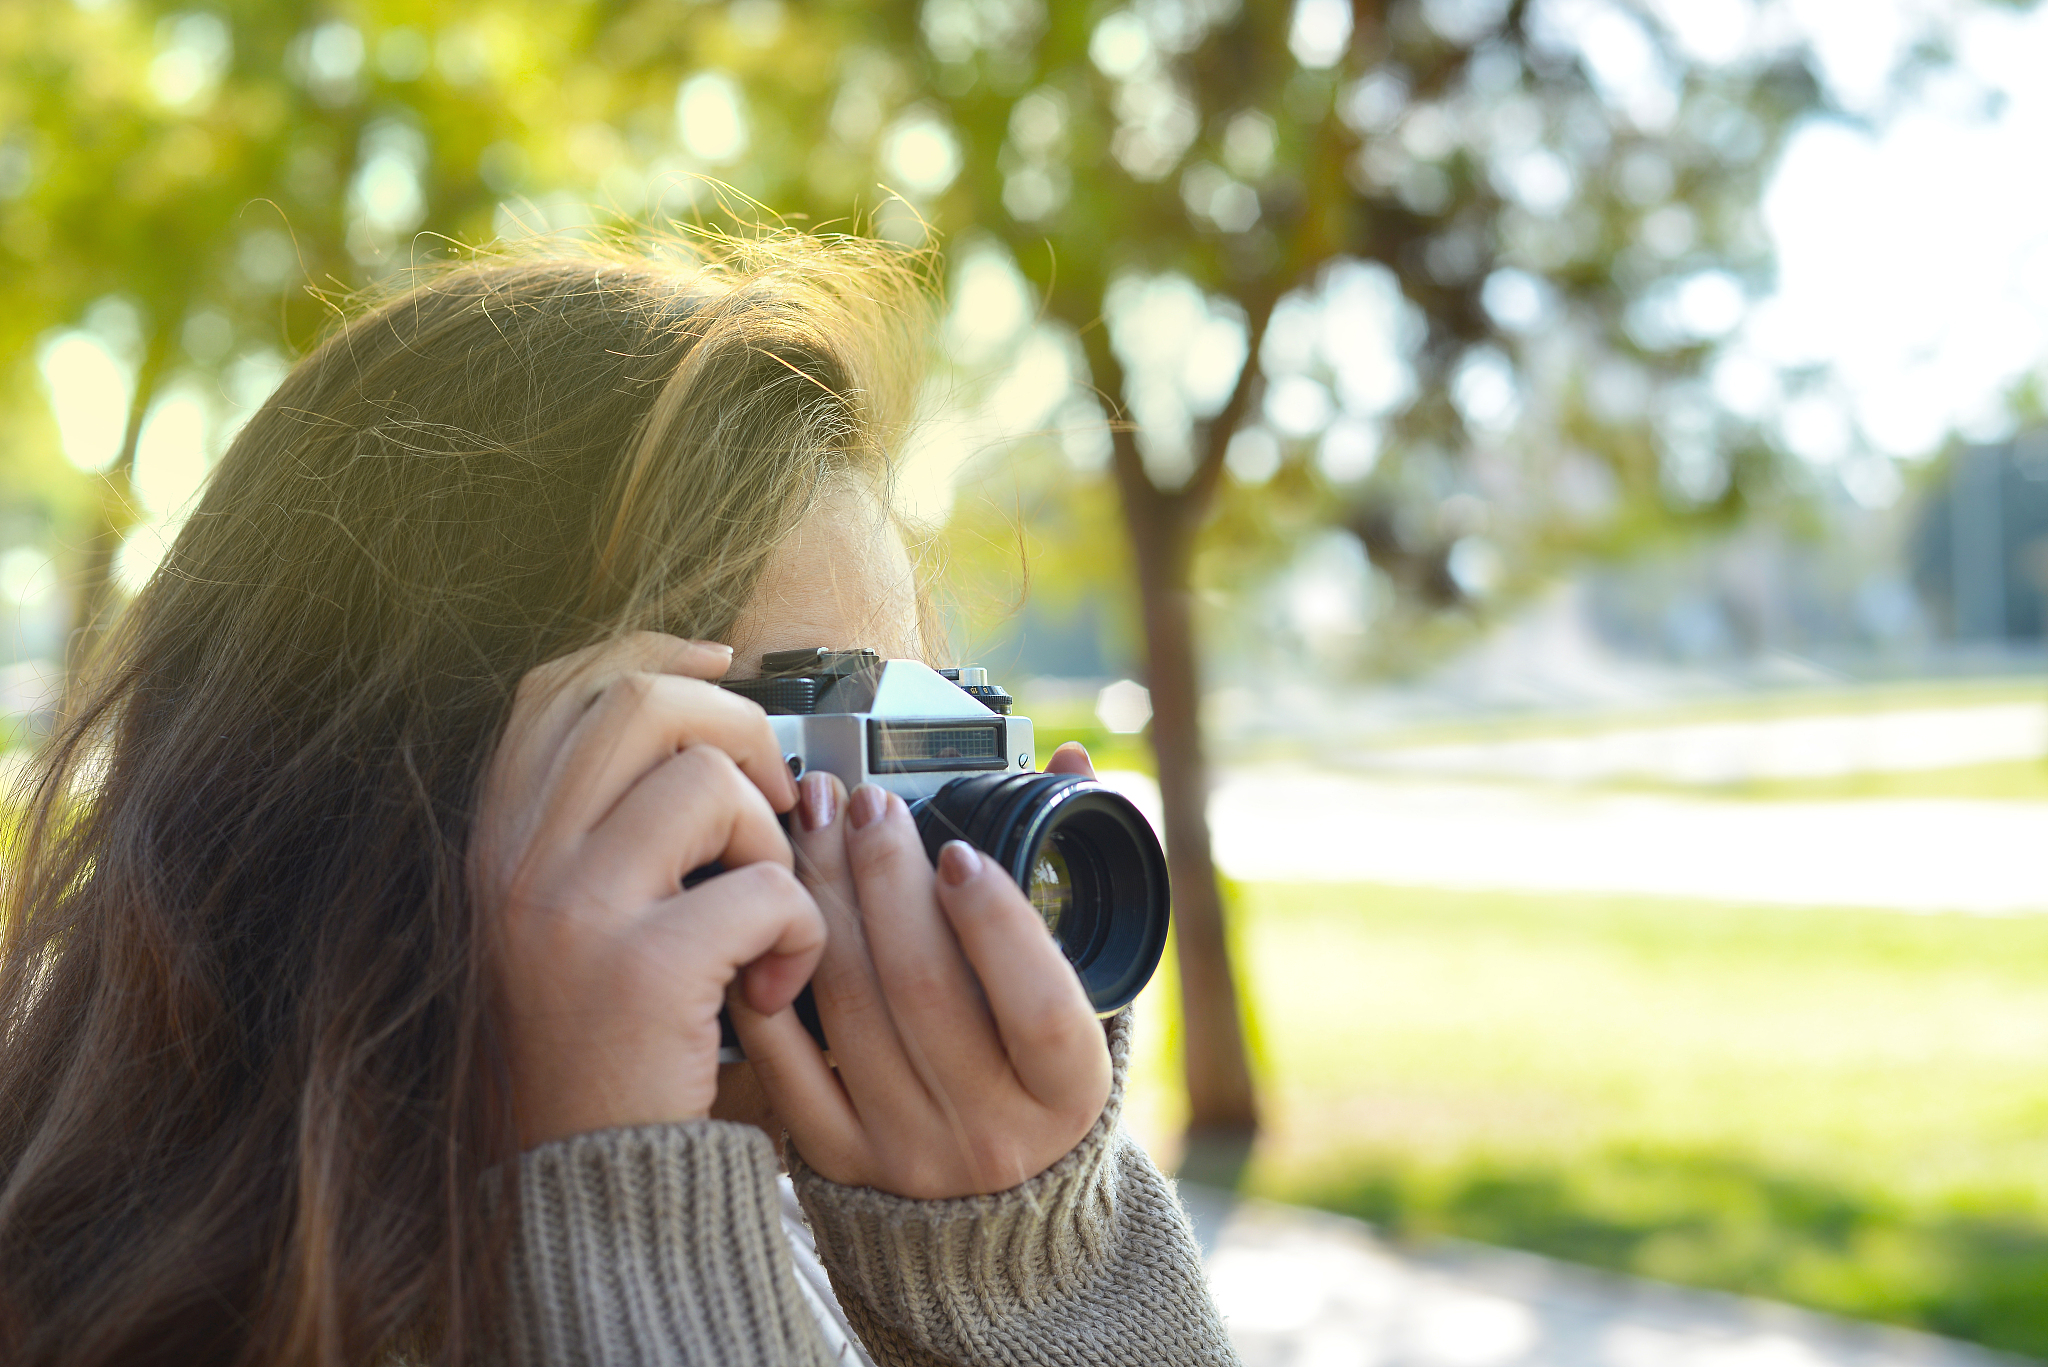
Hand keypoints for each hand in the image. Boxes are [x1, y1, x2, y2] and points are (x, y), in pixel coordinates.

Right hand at [474, 632, 822, 1148]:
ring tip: (760, 919)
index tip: (722, 662)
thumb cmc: (602, 1047)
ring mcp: (569, 911)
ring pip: (713, 783)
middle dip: (738, 729)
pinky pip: (769, 888)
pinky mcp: (642, 970)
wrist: (586, 1187)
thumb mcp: (572, 916)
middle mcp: (515, 861)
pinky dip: (802, 935)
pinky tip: (774, 988)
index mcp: (499, 837)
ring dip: (772, 843)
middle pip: (641, 701)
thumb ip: (610, 823)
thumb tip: (708, 715)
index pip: (564, 684)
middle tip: (772, 802)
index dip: (653, 651)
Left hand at [729, 742, 1113, 1198]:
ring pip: (851, 1011)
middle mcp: (993, 1132)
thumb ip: (1071, 881)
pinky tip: (767, 911)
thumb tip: (1066, 764)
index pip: (1039, 1005)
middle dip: (885, 877)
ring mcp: (911, 1150)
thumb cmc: (1039, 1074)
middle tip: (866, 805)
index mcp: (1068, 1091)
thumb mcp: (1086, 994)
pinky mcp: (841, 1160)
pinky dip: (772, 977)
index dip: (997, 922)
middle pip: (926, 989)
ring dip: (824, 902)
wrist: (999, 1209)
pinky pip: (787, 1061)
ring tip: (815, 828)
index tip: (958, 850)